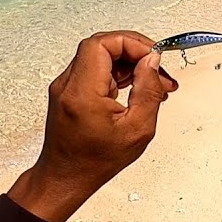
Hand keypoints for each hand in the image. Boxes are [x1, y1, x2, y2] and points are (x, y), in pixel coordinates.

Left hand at [6, 31, 179, 221]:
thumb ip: (149, 91)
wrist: (65, 178)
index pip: (102, 44)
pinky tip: (134, 89)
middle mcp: (68, 85)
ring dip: (128, 63)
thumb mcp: (136, 130)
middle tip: (156, 68)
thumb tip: (152, 63)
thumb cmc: (94, 162)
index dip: (132, 43)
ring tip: (151, 83)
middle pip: (101, 45)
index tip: (152, 57)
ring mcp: (66, 86)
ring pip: (100, 56)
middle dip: (134, 51)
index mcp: (82, 93)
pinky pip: (95, 69)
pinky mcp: (69, 91)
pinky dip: (117, 73)